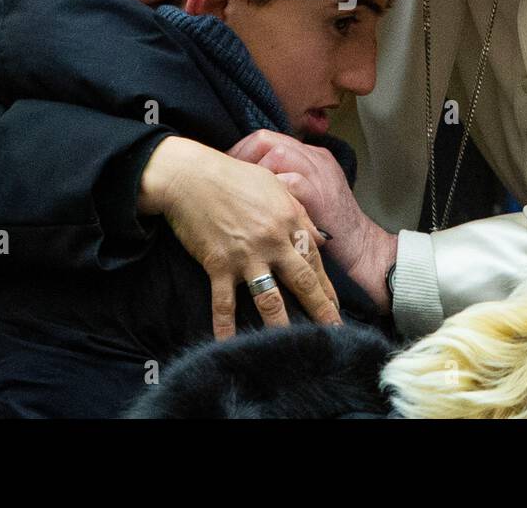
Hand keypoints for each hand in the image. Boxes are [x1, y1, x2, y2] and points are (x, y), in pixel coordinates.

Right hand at [139, 136, 342, 339]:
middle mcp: (273, 240)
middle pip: (303, 282)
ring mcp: (246, 255)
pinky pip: (224, 303)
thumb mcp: (274, 185)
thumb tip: (321, 237)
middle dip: (321, 310)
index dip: (327, 287)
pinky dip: (226, 327)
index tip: (335, 307)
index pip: (315, 260)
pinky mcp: (219, 264)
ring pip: (270, 299)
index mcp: (289, 220)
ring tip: (294, 350)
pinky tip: (229, 345)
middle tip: (334, 334)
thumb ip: (299, 212)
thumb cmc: (233, 176)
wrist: (191, 176)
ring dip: (283, 327)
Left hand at [228, 130, 396, 313]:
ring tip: (241, 193)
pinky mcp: (322, 195)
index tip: (226, 169)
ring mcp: (320, 174)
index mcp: (311, 156)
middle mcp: (315, 159)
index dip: (241, 152)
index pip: (266, 138)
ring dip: (254, 172)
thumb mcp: (306, 196)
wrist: (362, 249)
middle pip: (267, 139)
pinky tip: (261, 209)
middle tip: (226, 178)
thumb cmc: (328, 227)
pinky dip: (273, 190)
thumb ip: (284, 182)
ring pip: (277, 153)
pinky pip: (291, 181)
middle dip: (241, 157)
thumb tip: (245, 180)